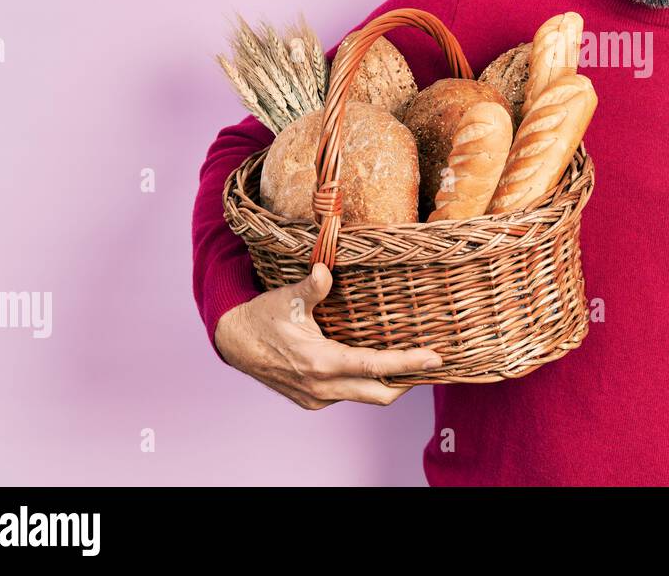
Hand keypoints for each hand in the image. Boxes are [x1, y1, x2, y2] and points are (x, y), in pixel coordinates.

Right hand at [213, 262, 442, 408]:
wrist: (234, 342)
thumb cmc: (264, 317)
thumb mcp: (287, 298)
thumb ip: (312, 287)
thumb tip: (325, 268)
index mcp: (320, 362)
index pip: (375, 366)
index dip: (408, 363)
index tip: (435, 358)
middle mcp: (321, 387)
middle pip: (380, 394)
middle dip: (410, 381)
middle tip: (433, 363)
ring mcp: (316, 398)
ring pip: (366, 396)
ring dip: (390, 383)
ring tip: (413, 364)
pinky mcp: (312, 401)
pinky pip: (349, 395)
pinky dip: (368, 383)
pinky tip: (379, 366)